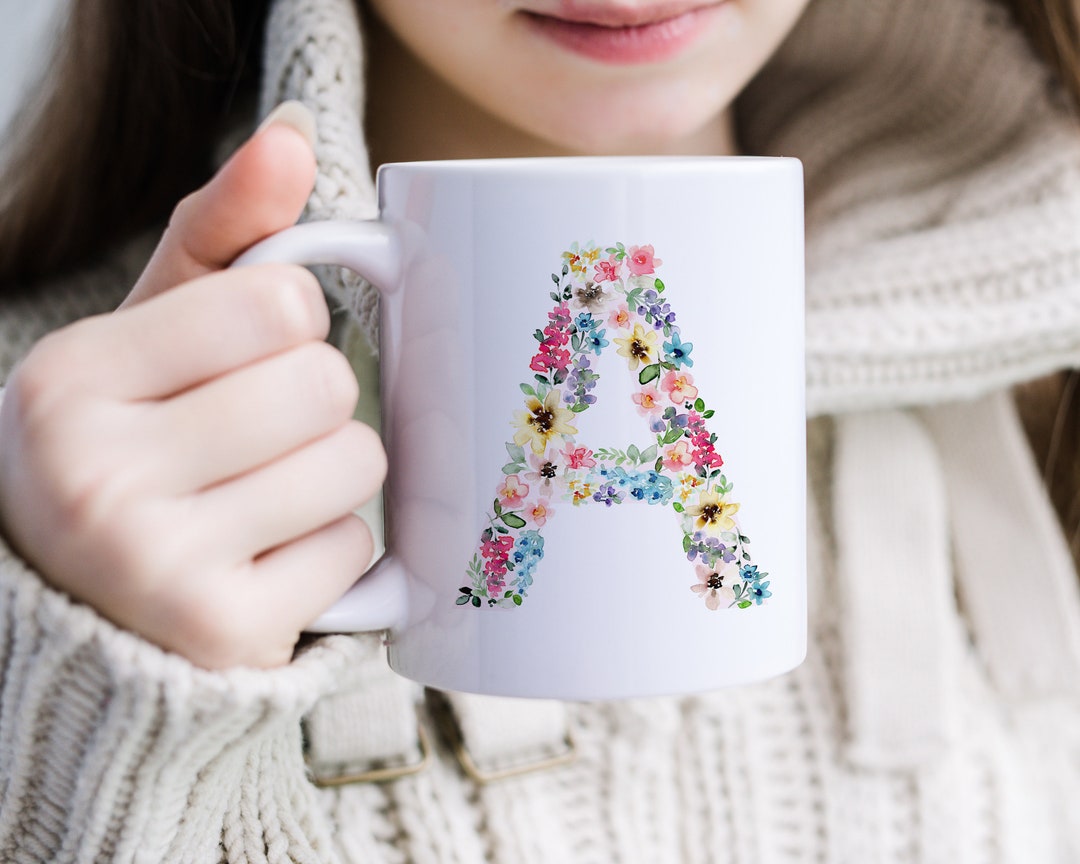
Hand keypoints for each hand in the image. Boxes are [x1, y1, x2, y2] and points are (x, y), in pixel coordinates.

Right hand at [0, 105, 385, 668]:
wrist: (85, 600)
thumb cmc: (135, 442)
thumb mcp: (151, 332)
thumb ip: (220, 232)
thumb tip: (290, 135)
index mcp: (69, 378)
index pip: (279, 302)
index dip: (288, 326)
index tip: (245, 358)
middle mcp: (94, 475)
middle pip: (326, 385)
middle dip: (315, 403)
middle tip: (257, 436)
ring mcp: (156, 566)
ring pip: (356, 465)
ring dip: (332, 475)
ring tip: (264, 496)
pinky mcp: (224, 632)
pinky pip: (356, 549)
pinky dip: (331, 547)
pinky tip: (269, 557)